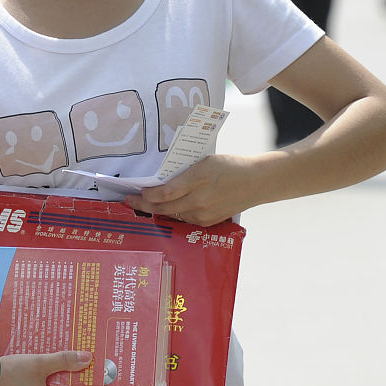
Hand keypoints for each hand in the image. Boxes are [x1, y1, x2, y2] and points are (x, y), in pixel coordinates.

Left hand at [125, 154, 257, 226]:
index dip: (146, 195)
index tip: (135, 191)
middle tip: (129, 201)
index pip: (164, 192)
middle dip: (143, 205)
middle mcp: (199, 200)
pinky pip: (184, 219)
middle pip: (163, 207)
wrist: (256, 182)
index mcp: (198, 180)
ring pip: (172, 215)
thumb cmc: (230, 166)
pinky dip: (173, 213)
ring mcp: (204, 214)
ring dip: (157, 210)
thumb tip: (161, 180)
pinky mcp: (209, 222)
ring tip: (145, 203)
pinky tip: (166, 208)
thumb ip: (182, 172)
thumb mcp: (204, 162)